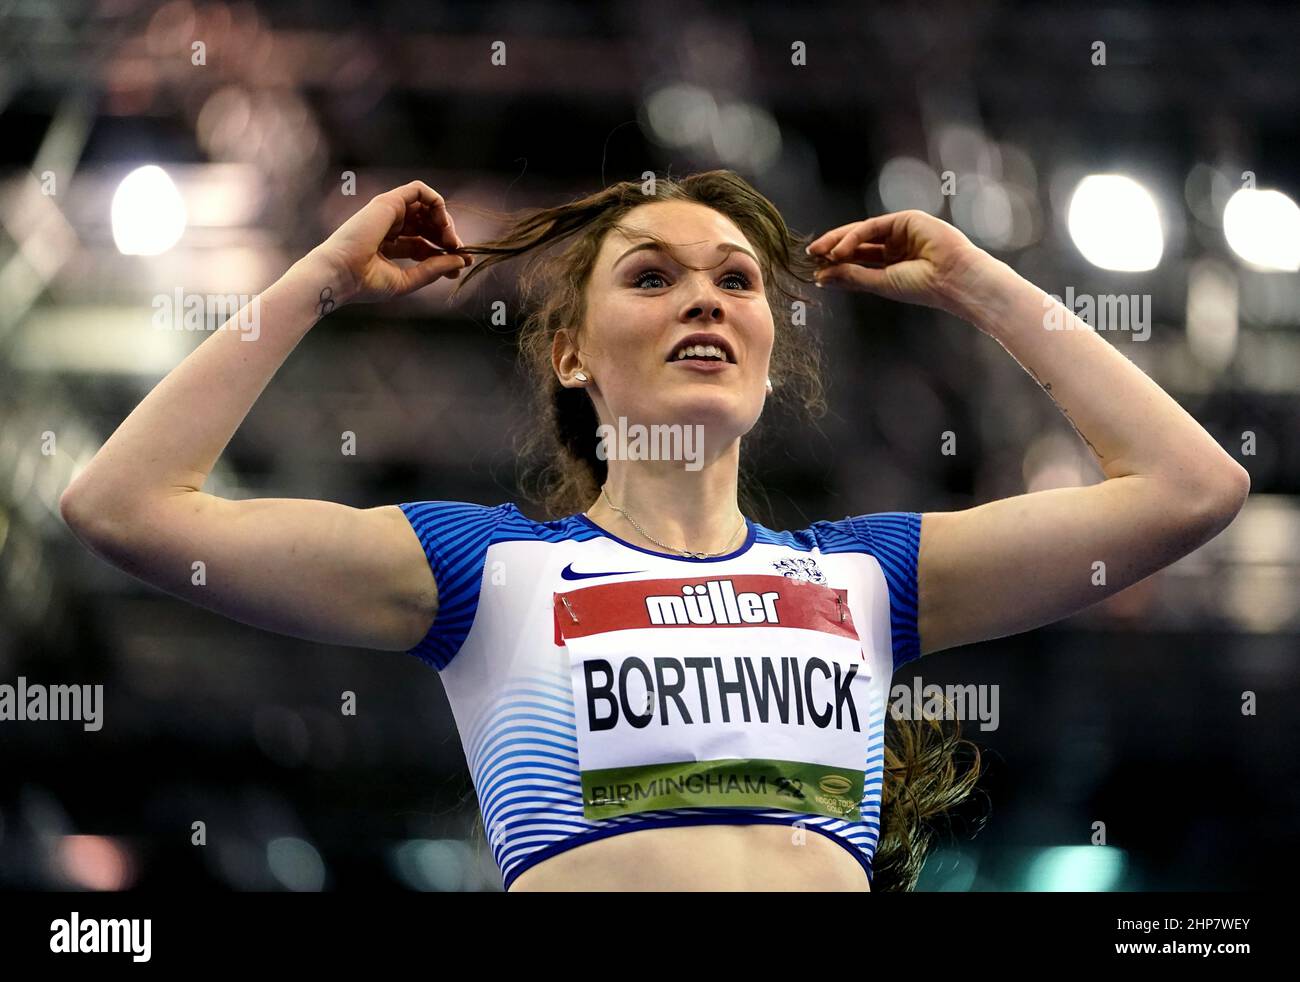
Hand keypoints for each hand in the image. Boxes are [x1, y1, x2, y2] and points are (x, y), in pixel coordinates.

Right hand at [308, 180, 471, 305]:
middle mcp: (390, 226)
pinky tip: (442, 224)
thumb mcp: (408, 279)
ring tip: (451, 241)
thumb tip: (460, 261)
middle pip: (429, 225)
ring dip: (445, 222)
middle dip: (448, 237)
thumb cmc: (366, 282)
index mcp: (390, 246)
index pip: (425, 244)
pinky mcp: (389, 202)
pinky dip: (437, 203)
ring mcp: (389, 213)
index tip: (461, 264)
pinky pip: (419, 190)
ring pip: (427, 207)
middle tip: (458, 251)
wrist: (341, 275)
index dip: (445, 252)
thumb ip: (433, 269)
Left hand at [807, 210, 995, 318]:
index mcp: (893, 264)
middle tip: (810, 256)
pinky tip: (838, 250)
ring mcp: (901, 232)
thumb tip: (822, 276)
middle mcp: (896, 246)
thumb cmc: (923, 287)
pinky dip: (852, 237)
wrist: (954, 279)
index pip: (858, 261)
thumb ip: (852, 276)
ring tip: (818, 253)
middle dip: (831, 249)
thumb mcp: (880, 283)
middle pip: (857, 245)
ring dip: (837, 241)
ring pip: (861, 233)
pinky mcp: (906, 219)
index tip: (815, 272)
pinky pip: (872, 226)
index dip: (836, 265)